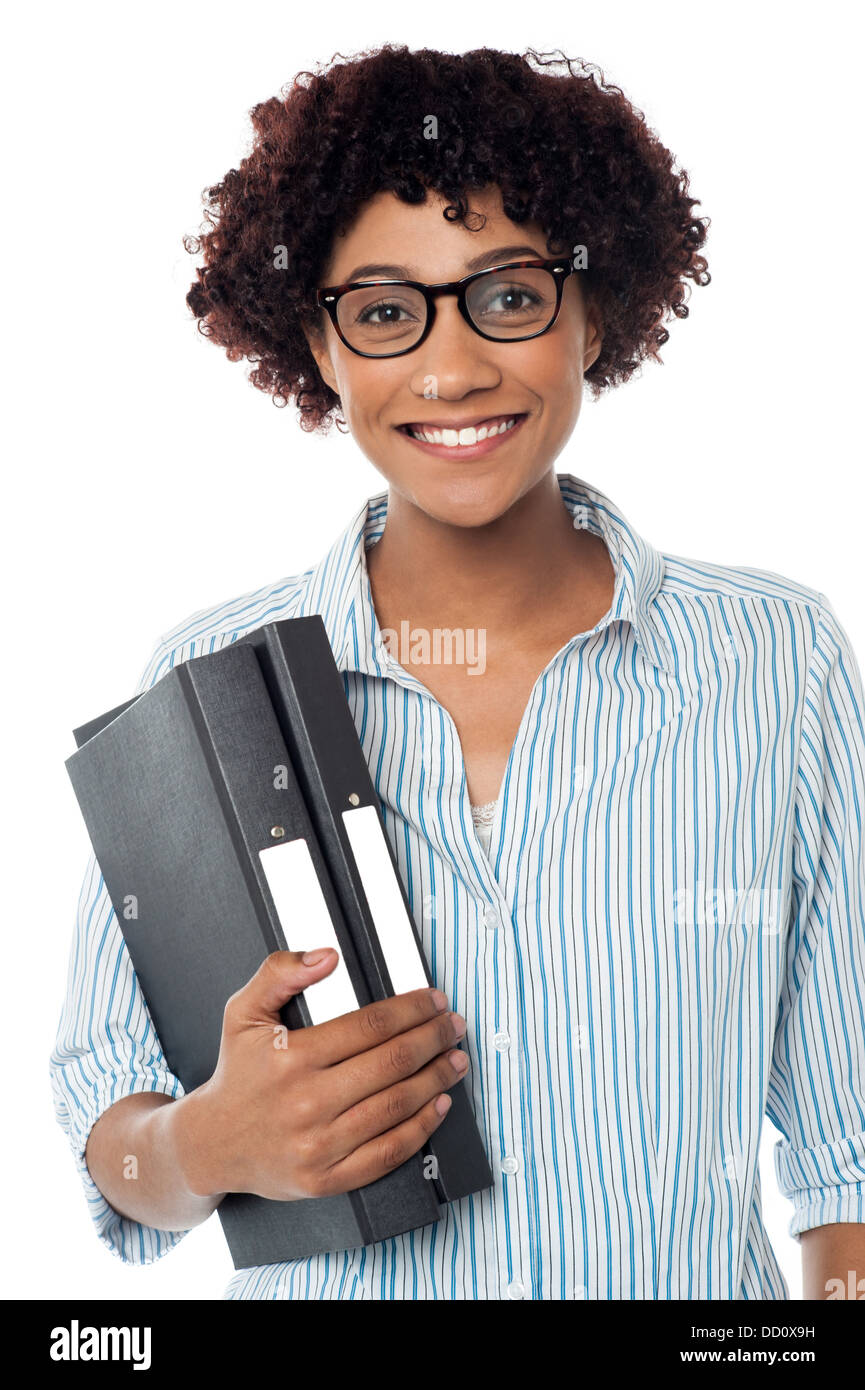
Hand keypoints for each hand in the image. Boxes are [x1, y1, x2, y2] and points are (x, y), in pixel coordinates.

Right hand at [174, 948, 468, 1201]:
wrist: (211, 1144)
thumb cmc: (236, 1074)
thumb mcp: (244, 1012)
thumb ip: (279, 973)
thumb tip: (327, 957)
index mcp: (290, 1058)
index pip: (370, 1025)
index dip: (412, 1009)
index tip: (433, 1000)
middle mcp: (306, 1102)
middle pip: (391, 1064)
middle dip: (433, 1040)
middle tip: (453, 1026)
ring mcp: (317, 1145)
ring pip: (396, 1107)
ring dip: (437, 1080)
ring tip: (455, 1060)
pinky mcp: (325, 1179)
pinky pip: (386, 1154)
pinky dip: (420, 1129)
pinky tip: (438, 1105)